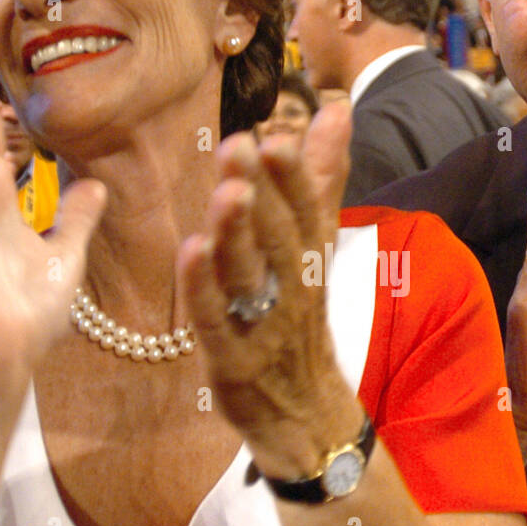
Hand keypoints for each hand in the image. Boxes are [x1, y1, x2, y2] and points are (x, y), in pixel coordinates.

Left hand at [177, 100, 362, 477]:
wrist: (305, 415)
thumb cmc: (299, 322)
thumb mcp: (315, 249)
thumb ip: (322, 180)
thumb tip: (336, 110)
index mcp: (309, 259)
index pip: (307, 211)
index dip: (295, 175)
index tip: (279, 135)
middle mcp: (291, 288)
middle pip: (278, 235)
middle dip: (261, 191)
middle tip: (240, 146)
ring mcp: (263, 326)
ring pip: (249, 273)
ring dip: (236, 232)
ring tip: (226, 192)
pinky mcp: (233, 361)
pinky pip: (215, 320)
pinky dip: (202, 287)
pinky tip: (189, 250)